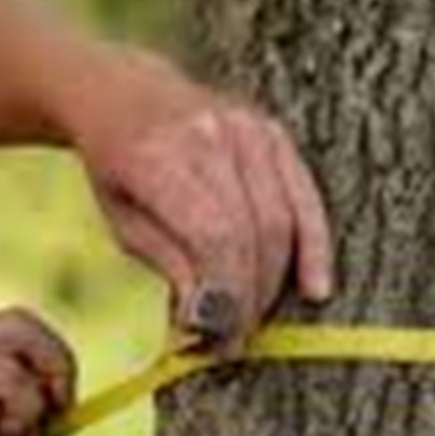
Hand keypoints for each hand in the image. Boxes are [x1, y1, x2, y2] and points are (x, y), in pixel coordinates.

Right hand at [0, 308, 76, 435]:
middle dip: (58, 368)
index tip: (44, 415)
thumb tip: (29, 434)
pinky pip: (11, 382)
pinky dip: (23, 416)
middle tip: (58, 418)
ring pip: (27, 345)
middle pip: (26, 324)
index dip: (39, 368)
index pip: (6, 331)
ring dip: (41, 402)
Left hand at [71, 48, 333, 347]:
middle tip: (236, 340)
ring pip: (283, 218)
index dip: (226, 294)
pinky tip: (315, 287)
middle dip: (249, 296)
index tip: (219, 340)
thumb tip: (207, 321)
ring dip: (276, 280)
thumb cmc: (119, 168)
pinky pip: (305, 196)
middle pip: (253, 231)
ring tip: (256, 320)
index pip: (214, 235)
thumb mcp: (122, 221)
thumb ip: (169, 265)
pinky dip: (314, 245)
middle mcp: (210, 134)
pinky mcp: (273, 132)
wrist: (125, 94)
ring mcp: (247, 128)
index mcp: (159, 156)